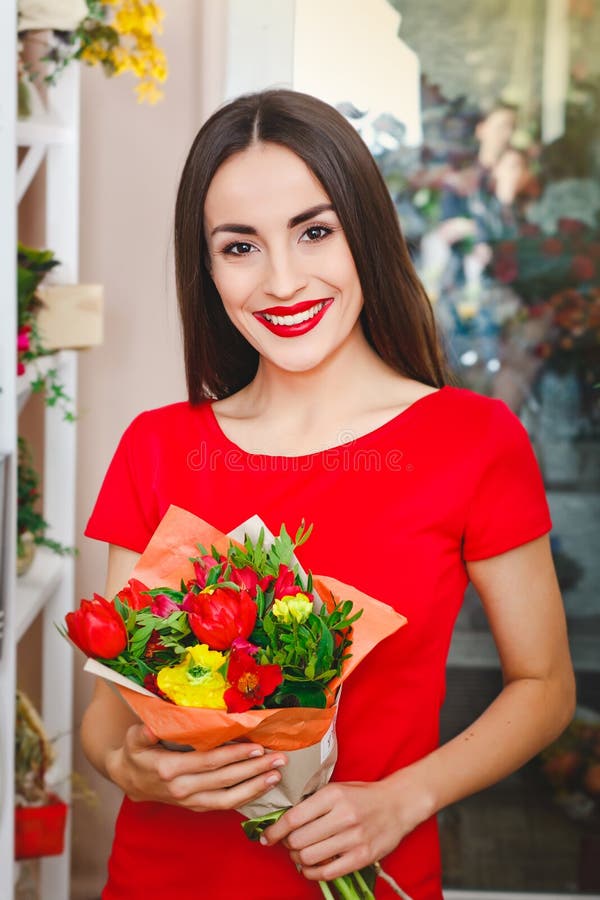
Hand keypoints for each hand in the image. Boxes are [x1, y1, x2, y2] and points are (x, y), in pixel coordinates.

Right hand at [106, 724, 286, 811]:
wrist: (129, 779)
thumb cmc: (135, 752)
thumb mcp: (134, 738)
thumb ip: (144, 732)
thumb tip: (151, 726)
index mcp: (169, 770)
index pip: (209, 762)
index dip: (234, 756)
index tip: (257, 747)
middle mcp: (182, 789)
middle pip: (225, 780)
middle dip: (254, 769)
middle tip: (278, 759)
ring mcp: (191, 801)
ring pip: (228, 799)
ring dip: (255, 787)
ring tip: (276, 775)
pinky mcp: (196, 807)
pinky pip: (225, 805)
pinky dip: (245, 797)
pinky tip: (262, 786)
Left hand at [261, 774, 432, 882]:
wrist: (398, 804)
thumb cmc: (363, 795)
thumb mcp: (337, 789)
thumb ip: (313, 802)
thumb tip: (284, 821)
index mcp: (333, 795)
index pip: (293, 818)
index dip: (275, 831)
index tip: (266, 838)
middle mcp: (343, 816)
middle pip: (299, 840)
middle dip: (288, 845)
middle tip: (290, 843)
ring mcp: (353, 838)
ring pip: (310, 858)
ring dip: (299, 859)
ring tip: (301, 854)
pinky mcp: (362, 857)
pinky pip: (327, 872)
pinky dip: (313, 873)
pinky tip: (311, 867)